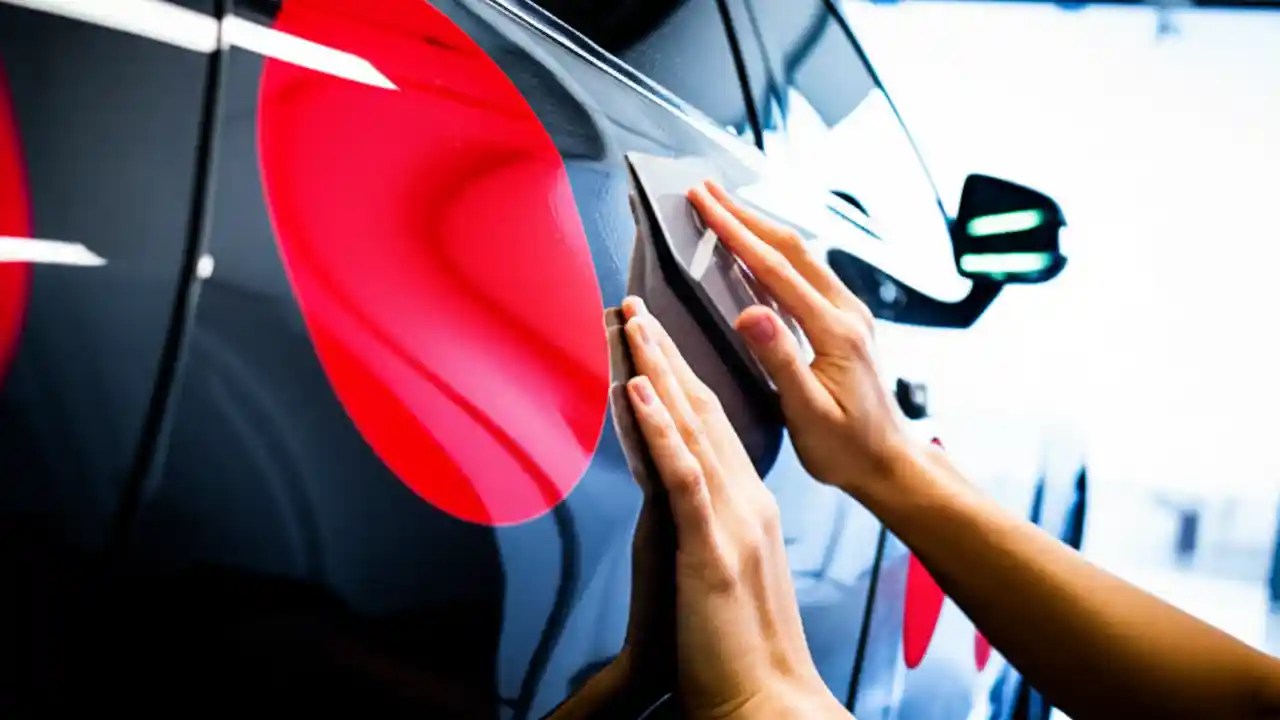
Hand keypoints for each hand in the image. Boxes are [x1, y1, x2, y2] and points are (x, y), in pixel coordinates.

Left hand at [620, 297, 845, 719]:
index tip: (651, 337)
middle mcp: (743, 500)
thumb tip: (688, 505)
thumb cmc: (734, 648)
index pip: (707, 424)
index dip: (677, 377)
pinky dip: (660, 429)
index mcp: (743, 505)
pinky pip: (683, 476)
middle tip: (634, 305)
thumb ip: (704, 529)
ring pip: (692, 429)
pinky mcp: (712, 549)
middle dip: (664, 355)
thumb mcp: (716, 572)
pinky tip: (640, 389)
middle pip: (700, 411)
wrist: (766, 704)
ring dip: (658, 370)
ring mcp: (730, 521)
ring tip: (631, 322)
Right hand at [687, 182, 911, 497]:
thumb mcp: (808, 412)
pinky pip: (806, 275)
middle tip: (704, 190)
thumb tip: (748, 311)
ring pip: (800, 256)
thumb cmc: (847, 448)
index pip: (776, 270)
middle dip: (744, 216)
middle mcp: (845, 313)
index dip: (736, 233)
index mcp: (834, 331)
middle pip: (790, 249)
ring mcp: (848, 315)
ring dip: (760, 229)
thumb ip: (779, 359)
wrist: (889, 463)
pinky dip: (775, 254)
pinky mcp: (844, 324)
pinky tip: (756, 253)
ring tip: (724, 210)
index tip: (704, 205)